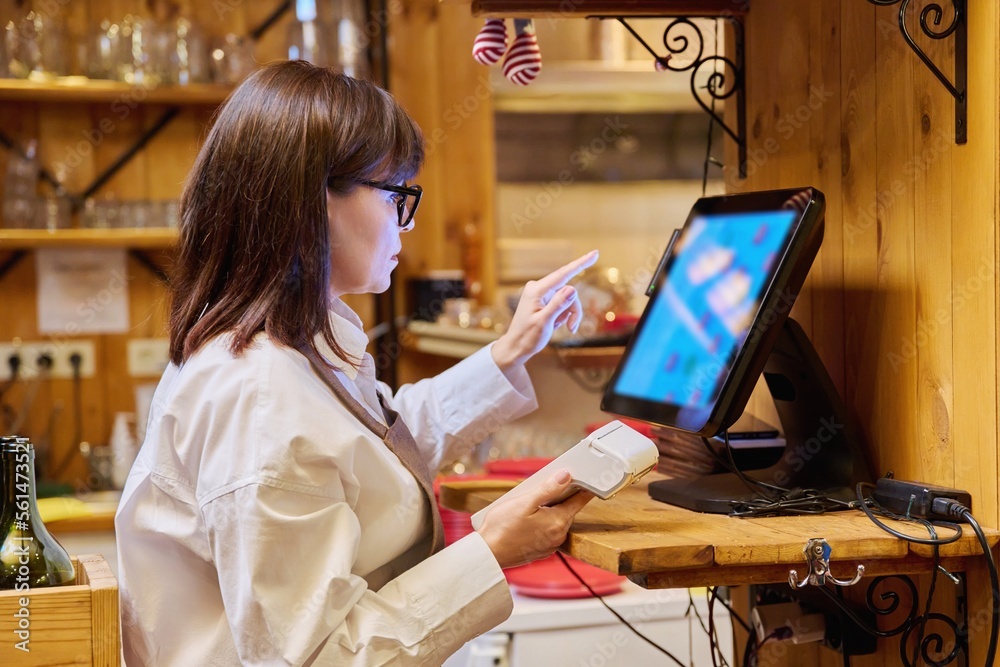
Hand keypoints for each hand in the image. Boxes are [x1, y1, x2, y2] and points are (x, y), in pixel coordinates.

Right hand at [476, 470, 593, 568]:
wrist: (488, 553)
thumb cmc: (502, 527)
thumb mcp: (525, 502)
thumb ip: (548, 489)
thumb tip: (566, 476)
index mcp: (558, 522)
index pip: (580, 500)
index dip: (583, 486)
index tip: (585, 477)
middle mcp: (559, 536)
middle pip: (568, 509)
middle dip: (560, 497)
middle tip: (545, 486)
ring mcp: (551, 545)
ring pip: (558, 520)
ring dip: (551, 510)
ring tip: (532, 503)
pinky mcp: (542, 550)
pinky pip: (549, 531)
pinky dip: (544, 522)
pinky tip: (529, 518)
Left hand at [491, 250, 598, 370]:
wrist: (516, 348)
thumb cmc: (527, 337)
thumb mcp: (544, 322)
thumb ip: (558, 305)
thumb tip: (572, 289)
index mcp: (536, 290)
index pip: (563, 274)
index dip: (581, 263)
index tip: (595, 253)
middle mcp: (538, 288)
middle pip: (568, 292)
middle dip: (573, 309)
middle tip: (572, 327)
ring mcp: (541, 293)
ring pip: (567, 299)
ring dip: (570, 314)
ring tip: (566, 328)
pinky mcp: (544, 300)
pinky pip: (562, 304)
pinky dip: (564, 315)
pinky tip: (556, 324)